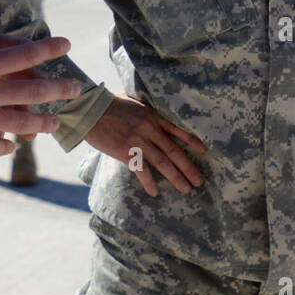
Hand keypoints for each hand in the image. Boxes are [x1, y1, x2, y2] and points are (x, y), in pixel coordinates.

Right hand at [0, 0, 79, 156]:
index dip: (49, 48)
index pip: (26, 54)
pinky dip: (3, 146)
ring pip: (18, 122)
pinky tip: (12, 146)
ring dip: (40, 124)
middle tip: (75, 89)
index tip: (66, 45)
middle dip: (58, 90)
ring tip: (54, 124)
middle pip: (32, 92)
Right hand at [82, 95, 208, 196]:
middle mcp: (149, 129)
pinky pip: (141, 169)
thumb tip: (150, 114)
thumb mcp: (133, 101)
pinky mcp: (125, 151)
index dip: (192, 141)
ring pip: (162, 162)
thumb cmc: (108, 103)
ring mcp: (138, 141)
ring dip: (176, 177)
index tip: (205, 151)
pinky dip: (149, 182)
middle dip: (189, 167)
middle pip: (174, 151)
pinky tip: (154, 193)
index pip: (178, 130)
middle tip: (200, 181)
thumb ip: (145, 110)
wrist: (90, 109)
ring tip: (186, 189)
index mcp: (152, 116)